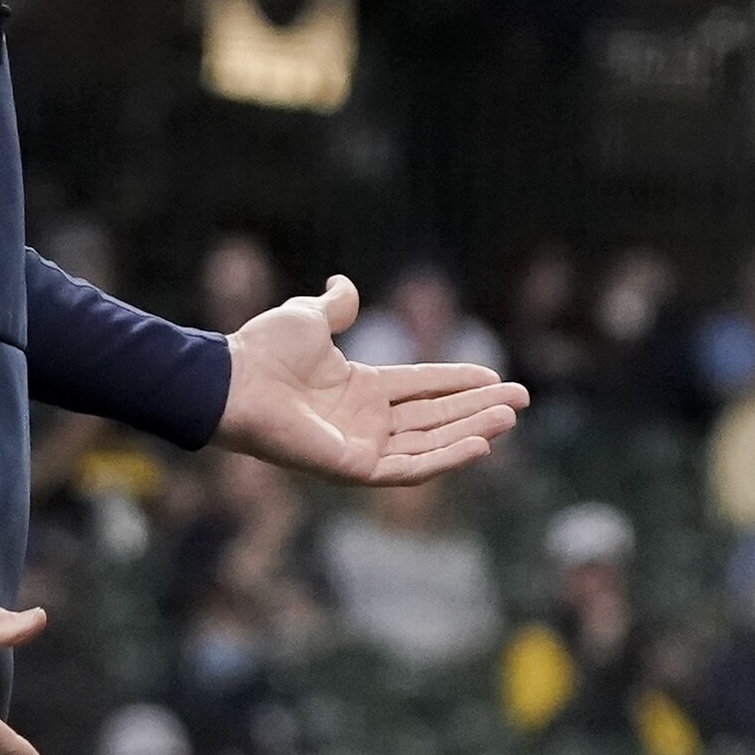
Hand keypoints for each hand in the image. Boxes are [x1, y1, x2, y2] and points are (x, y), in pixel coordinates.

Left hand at [217, 274, 527, 483]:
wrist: (233, 380)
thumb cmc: (263, 351)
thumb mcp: (309, 319)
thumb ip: (334, 306)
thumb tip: (343, 286)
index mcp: (360, 388)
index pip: (422, 387)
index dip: (459, 382)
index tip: (497, 376)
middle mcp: (365, 421)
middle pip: (435, 416)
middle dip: (478, 409)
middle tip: (521, 401)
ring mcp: (361, 447)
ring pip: (430, 442)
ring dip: (471, 431)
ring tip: (509, 419)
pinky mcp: (354, 469)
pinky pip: (409, 468)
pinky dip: (446, 458)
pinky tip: (479, 445)